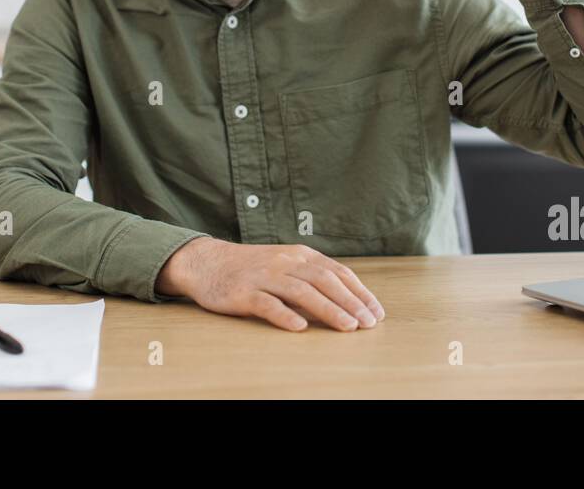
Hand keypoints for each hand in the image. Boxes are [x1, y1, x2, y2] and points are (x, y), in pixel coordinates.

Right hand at [155, 236, 384, 331]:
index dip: (359, 292)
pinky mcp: (243, 292)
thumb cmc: (252, 268)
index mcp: (299, 255)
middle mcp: (285, 262)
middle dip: (350, 302)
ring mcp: (263, 276)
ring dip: (327, 309)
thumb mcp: (286, 264)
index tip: (376, 312)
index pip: (337, 272)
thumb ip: (312, 277)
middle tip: (368, 323)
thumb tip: (347, 301)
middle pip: (324, 281)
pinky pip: (266, 303)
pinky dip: (284, 314)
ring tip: (347, 327)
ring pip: (301, 291)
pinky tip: (299, 327)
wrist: (207, 263)